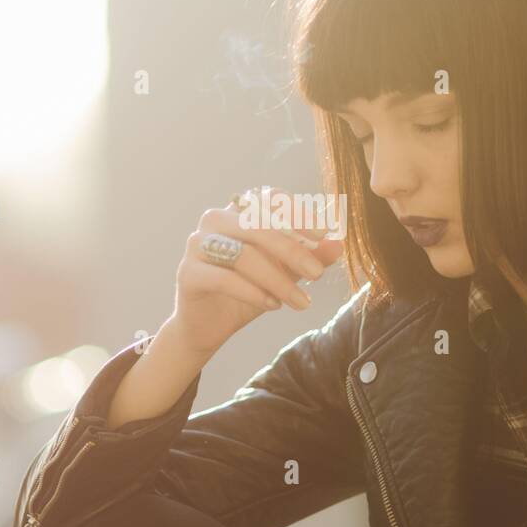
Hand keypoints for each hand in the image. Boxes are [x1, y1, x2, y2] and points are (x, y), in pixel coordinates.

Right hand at [168, 186, 344, 355]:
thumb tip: (339, 245)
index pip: (270, 198)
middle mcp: (215, 220)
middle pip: (258, 225)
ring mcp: (197, 245)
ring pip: (243, 254)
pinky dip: (252, 292)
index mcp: (239, 211)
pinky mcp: (188, 273)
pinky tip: (272, 305)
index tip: (324, 236)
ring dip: (277, 279)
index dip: (298, 213)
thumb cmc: (248, 291)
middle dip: (293, 250)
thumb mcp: (286, 274)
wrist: (208, 327)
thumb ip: (310, 257)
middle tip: (317, 275)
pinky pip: (224, 278)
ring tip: (300, 301)